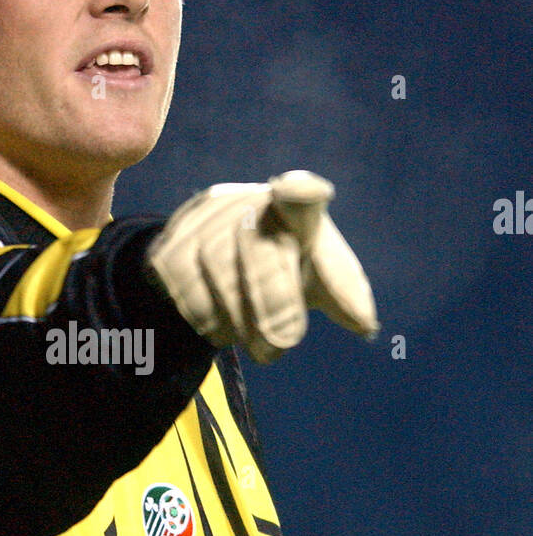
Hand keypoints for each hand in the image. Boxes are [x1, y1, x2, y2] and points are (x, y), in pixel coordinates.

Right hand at [146, 170, 378, 363]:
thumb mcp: (320, 279)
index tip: (299, 189)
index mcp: (295, 209)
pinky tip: (221, 327)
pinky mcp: (168, 244)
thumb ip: (343, 295)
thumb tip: (366, 323)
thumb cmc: (286, 268)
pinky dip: (206, 319)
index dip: (300, 193)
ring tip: (254, 342)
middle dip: (272, 304)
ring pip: (218, 275)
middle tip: (280, 345)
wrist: (215, 257)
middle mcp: (246, 203)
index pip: (301, 195)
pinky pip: (184, 289)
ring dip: (239, 322)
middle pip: (258, 250)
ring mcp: (202, 222)